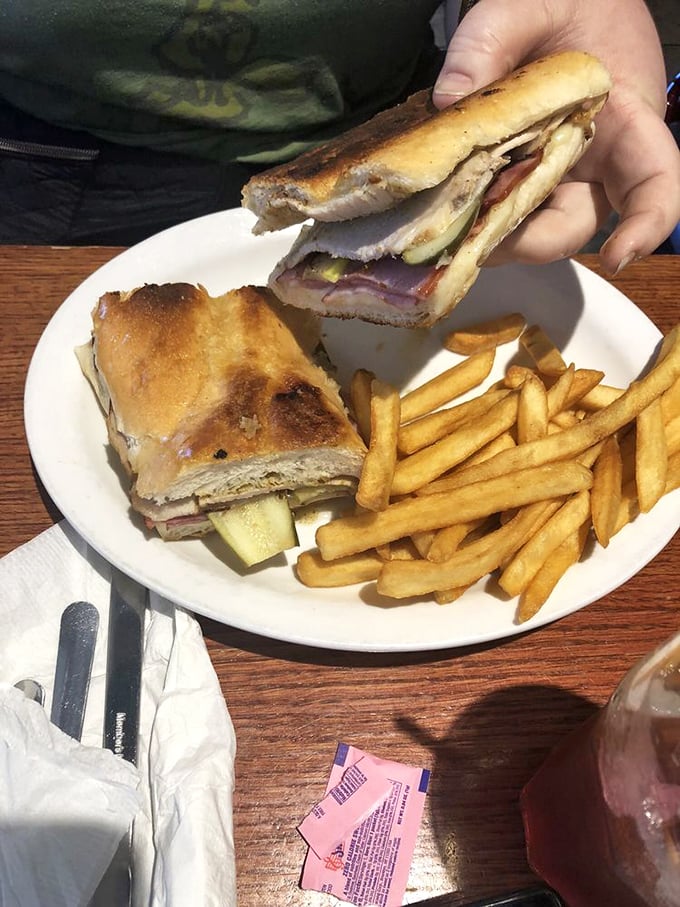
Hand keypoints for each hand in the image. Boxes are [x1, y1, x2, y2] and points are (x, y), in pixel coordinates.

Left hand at [434, 0, 679, 272]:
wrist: (562, 3)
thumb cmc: (568, 2)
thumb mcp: (531, 4)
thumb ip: (491, 40)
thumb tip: (449, 100)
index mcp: (626, 122)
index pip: (654, 183)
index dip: (645, 225)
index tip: (617, 257)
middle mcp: (597, 165)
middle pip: (572, 225)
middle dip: (525, 242)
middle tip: (474, 244)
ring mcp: (557, 177)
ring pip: (529, 226)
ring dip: (489, 234)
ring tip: (446, 229)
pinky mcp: (522, 179)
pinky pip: (501, 209)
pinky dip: (473, 215)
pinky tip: (440, 208)